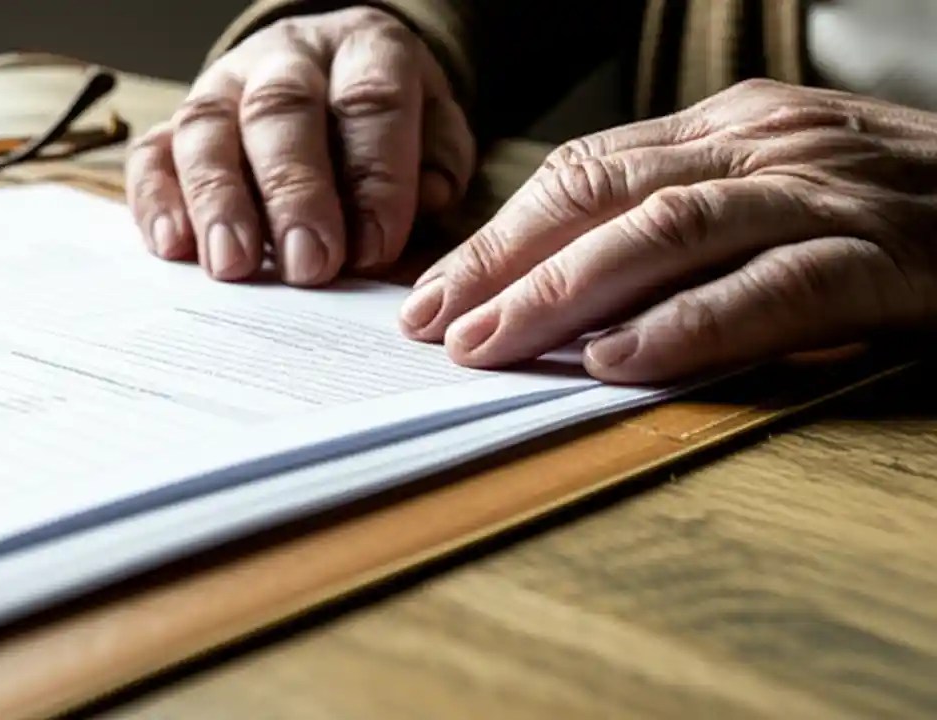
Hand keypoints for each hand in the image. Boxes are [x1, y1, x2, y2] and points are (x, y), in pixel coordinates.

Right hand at [124, 7, 474, 285]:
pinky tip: (172, 246)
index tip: (375, 248)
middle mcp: (286, 59)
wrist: (329, 75)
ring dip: (218, 200)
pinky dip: (156, 200)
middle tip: (309, 265)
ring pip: (207, 128)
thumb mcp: (433, 127)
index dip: (374, 179)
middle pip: (280, 113)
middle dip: (294, 193)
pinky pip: (152, 153)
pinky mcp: (175, 125)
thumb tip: (427, 203)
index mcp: (364, 50)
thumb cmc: (384, 122)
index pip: (368, 103)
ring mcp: (222, 88)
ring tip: (233, 265)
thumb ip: (436, 164)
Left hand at [400, 79, 936, 382]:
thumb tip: (560, 283)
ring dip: (568, 292)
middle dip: (505, 264)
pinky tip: (619, 361)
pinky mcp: (880, 255)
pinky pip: (773, 287)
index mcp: (722, 126)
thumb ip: (673, 217)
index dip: (497, 237)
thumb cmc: (880, 204)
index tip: (432, 294)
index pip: (580, 173)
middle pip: (602, 196)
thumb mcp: (765, 183)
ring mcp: (820, 193)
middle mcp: (760, 145)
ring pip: (669, 231)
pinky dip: (689, 325)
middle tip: (437, 326)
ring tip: (496, 344)